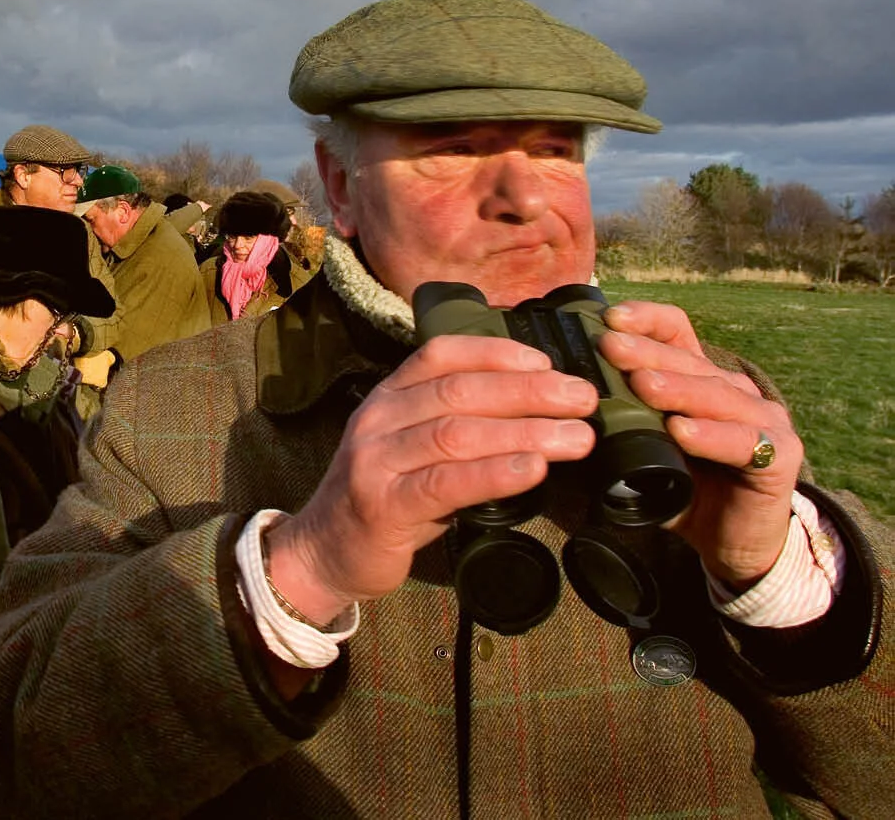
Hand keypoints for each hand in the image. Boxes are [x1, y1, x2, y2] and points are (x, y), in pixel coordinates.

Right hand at [267, 335, 597, 625]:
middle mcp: (378, 418)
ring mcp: (376, 459)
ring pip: (457, 432)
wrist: (324, 552)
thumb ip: (459, 427)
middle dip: (529, 392)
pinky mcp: (382, 504)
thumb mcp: (415, 450)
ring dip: (525, 432)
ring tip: (576, 438)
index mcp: (389, 396)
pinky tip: (533, 471)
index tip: (548, 363)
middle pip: (459, 391)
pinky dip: (494, 473)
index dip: (498, 353)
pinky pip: (446, 482)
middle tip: (583, 399)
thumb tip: (541, 412)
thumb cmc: (387, 499)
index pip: (443, 355)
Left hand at [599, 301, 798, 586]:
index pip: (677, 333)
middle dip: (647, 352)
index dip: (647, 321)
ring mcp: (763, 420)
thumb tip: (559, 416)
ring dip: (677, 388)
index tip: (610, 320)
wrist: (732, 544)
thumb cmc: (684, 490)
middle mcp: (734, 390)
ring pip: (715, 395)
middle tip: (610, 346)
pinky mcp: (779, 456)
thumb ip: (614, 430)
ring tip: (641, 384)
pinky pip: (744, 442)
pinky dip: (711, 436)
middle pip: (689, 361)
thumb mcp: (641, 454)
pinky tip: (681, 431)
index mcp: (700, 379)